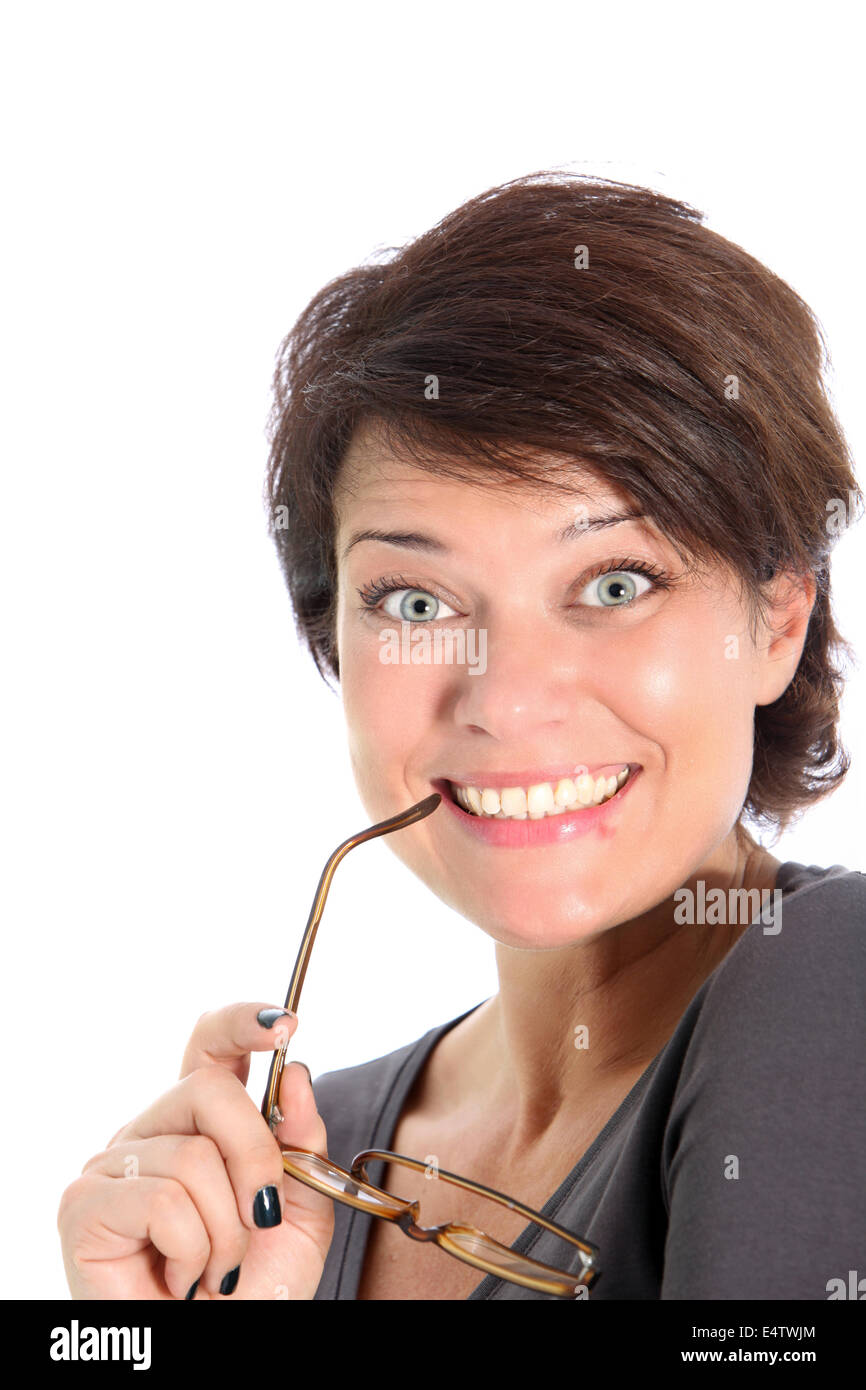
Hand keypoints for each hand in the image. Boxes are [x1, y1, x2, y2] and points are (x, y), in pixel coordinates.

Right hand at [57, 1003, 334, 1298]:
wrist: (221, 1350)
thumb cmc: (253, 1289)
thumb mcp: (300, 1211)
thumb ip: (302, 1144)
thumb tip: (297, 1076)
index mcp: (200, 1122)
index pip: (209, 1043)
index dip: (242, 1022)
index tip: (285, 1023)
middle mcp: (151, 1130)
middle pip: (212, 1088)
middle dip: (256, 1156)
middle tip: (259, 1218)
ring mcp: (111, 1164)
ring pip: (194, 1154)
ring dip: (227, 1229)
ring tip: (217, 1269)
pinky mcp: (84, 1205)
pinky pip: (162, 1198)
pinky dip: (193, 1250)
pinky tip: (181, 1278)